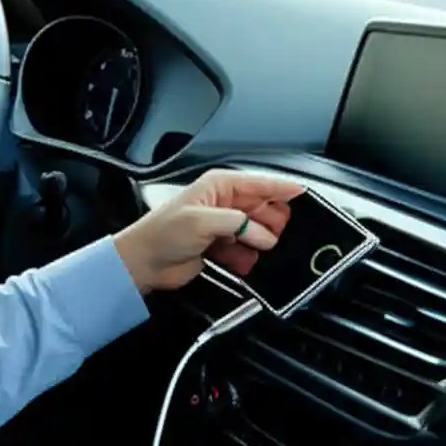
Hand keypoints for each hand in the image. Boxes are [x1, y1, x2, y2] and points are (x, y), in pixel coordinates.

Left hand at [114, 169, 305, 293]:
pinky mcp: (221, 247)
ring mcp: (223, 226)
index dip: (282, 188)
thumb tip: (263, 234)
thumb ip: (238, 223)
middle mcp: (223, 203)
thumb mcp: (202, 221)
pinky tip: (243, 263)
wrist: (143, 263)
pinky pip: (246, 252)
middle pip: (263, 208)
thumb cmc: (162, 234)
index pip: (258, 183)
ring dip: (259, 243)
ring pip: (257, 232)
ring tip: (257, 251)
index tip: (303, 193)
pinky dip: (247, 258)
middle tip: (275, 235)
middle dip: (272, 222)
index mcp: (218, 186)